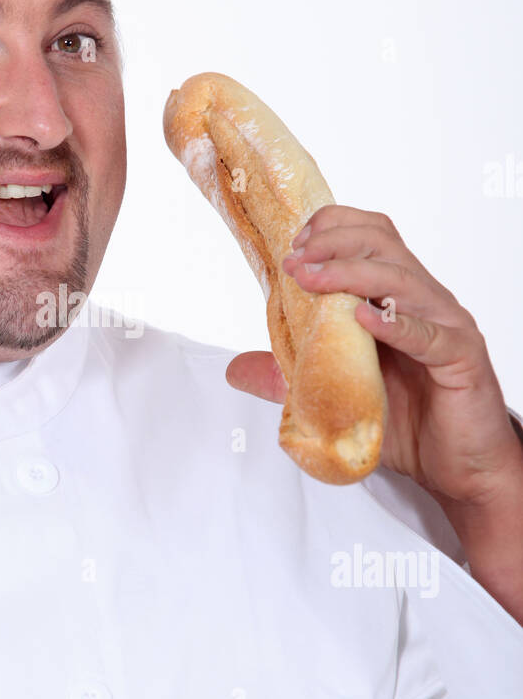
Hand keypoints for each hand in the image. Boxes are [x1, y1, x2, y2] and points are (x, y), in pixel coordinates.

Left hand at [225, 205, 522, 510]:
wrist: (458, 470)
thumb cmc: (408, 423)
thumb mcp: (336, 393)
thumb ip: (291, 376)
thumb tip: (236, 368)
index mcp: (396, 297)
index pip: (370, 236)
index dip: (331, 229)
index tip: (293, 244)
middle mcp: (424, 301)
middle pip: (383, 244)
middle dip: (333, 243)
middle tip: (293, 261)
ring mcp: (446, 326)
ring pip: (402, 278)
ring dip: (352, 273)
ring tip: (312, 279)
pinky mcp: (461, 359)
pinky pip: (429, 334)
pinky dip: (396, 324)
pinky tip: (365, 320)